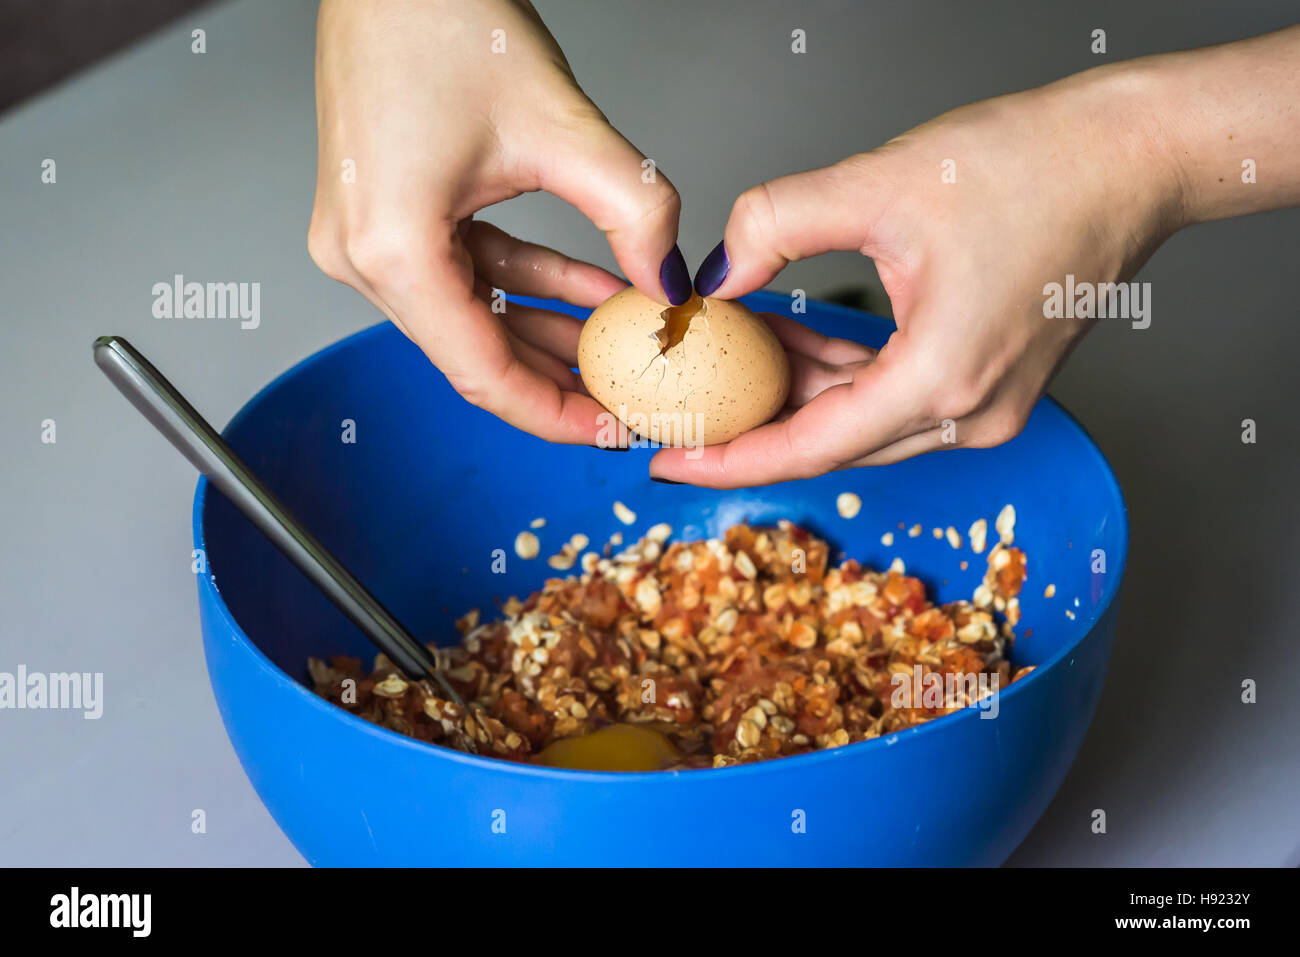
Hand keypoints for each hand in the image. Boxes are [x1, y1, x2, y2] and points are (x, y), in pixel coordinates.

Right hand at [307, 0, 688, 444]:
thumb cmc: (441, 15)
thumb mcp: (562, 127)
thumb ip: (632, 213)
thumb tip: (668, 282)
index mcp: (391, 249)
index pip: (482, 374)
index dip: (555, 413)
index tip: (612, 430)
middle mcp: (362, 255)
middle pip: (477, 352)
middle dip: (561, 376)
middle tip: (628, 399)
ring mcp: (367, 236)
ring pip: (476, 315)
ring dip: (550, 327)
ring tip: (623, 345)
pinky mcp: (386, 214)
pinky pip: (467, 271)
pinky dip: (527, 281)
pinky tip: (590, 289)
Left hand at [652, 66, 1188, 486]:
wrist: (1132, 156)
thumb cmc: (1038, 167)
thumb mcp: (879, 184)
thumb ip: (777, 226)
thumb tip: (717, 273)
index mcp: (942, 381)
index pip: (810, 445)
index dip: (731, 458)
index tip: (670, 461)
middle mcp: (972, 412)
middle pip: (834, 440)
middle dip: (755, 421)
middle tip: (684, 408)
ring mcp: (990, 403)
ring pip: (864, 420)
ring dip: (798, 390)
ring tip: (734, 352)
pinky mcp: (995, 381)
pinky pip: (897, 397)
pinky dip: (844, 375)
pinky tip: (797, 341)